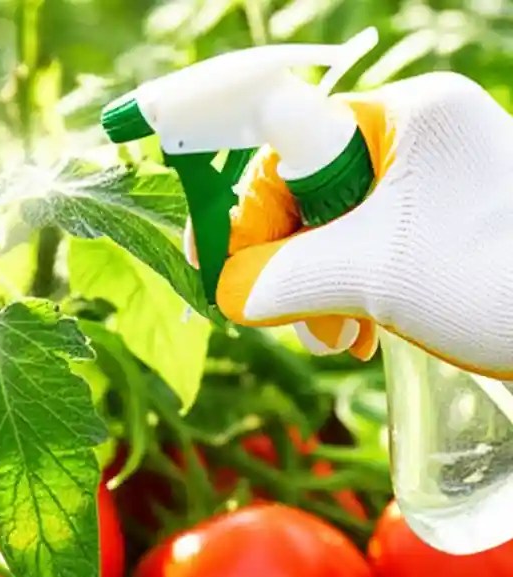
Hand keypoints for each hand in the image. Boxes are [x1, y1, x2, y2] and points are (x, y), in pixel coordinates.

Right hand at [217, 71, 512, 378]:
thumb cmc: (495, 283)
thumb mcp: (372, 276)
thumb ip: (278, 275)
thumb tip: (225, 291)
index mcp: (407, 115)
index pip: (286, 141)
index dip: (243, 204)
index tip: (215, 261)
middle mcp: (422, 134)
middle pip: (307, 188)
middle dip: (285, 259)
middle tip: (281, 316)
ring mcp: (437, 178)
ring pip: (334, 224)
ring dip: (315, 285)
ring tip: (332, 337)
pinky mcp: (446, 222)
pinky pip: (367, 245)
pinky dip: (349, 289)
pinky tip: (357, 331)